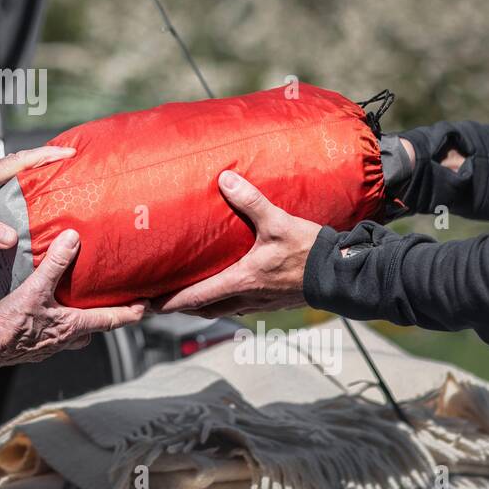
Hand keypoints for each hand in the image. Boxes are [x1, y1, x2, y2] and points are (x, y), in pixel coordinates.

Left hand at [0, 146, 74, 247]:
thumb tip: (12, 240)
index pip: (21, 161)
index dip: (47, 156)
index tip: (69, 152)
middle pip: (18, 164)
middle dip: (43, 161)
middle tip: (66, 164)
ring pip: (6, 176)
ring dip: (27, 176)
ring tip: (47, 184)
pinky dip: (11, 192)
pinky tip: (12, 207)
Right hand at [0, 229, 147, 364]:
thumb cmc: (11, 324)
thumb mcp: (36, 288)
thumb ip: (55, 264)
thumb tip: (73, 239)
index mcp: (71, 326)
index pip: (109, 321)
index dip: (129, 314)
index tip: (144, 308)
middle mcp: (63, 340)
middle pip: (92, 331)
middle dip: (102, 321)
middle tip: (109, 307)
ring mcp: (47, 347)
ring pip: (71, 336)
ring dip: (76, 324)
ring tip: (72, 306)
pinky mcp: (30, 348)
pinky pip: (51, 336)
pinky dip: (53, 325)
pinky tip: (42, 313)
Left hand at [155, 170, 321, 318]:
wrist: (341, 275)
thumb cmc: (309, 252)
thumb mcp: (278, 222)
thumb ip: (250, 201)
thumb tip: (225, 179)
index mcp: (240, 282)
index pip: (195, 298)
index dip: (168, 302)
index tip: (147, 305)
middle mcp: (245, 298)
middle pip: (203, 309)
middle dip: (180, 306)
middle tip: (159, 298)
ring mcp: (259, 304)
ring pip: (220, 309)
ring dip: (201, 305)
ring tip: (186, 292)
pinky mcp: (271, 303)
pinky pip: (238, 306)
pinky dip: (222, 301)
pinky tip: (223, 288)